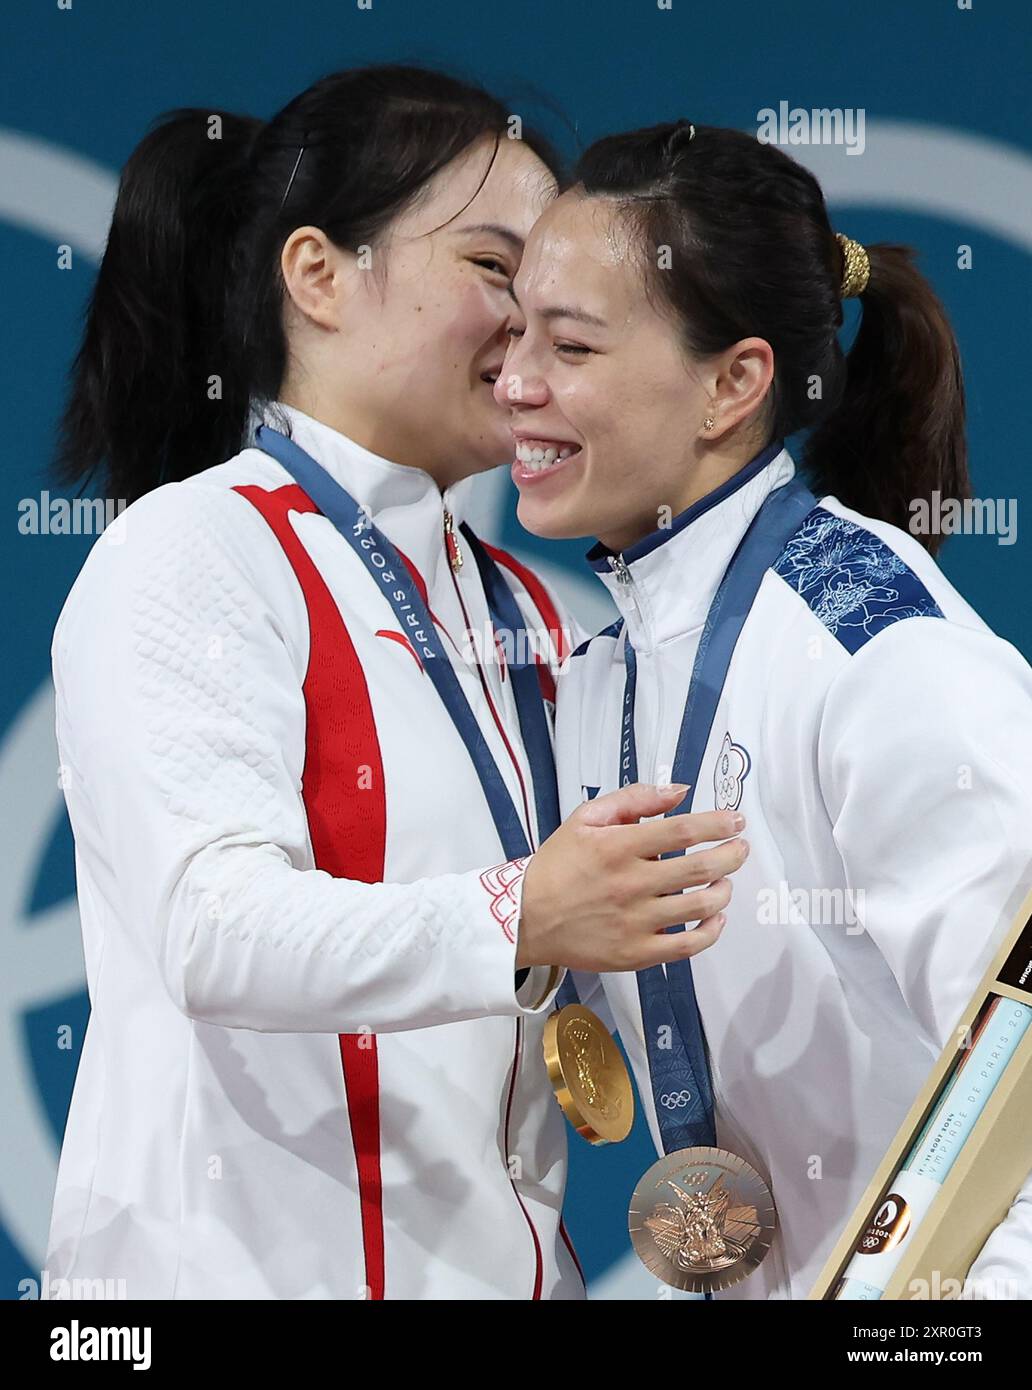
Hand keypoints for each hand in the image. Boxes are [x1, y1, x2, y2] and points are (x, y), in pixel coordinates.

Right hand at [516, 782, 747, 971]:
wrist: (526, 918)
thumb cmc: (558, 865)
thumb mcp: (585, 819)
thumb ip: (633, 799)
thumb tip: (678, 791)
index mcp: (618, 848)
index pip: (683, 831)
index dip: (718, 824)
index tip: (735, 821)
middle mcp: (631, 885)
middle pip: (700, 868)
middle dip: (732, 855)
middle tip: (741, 848)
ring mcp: (635, 922)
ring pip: (700, 906)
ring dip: (724, 890)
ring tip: (725, 881)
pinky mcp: (635, 953)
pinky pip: (687, 946)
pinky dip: (710, 931)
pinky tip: (715, 917)